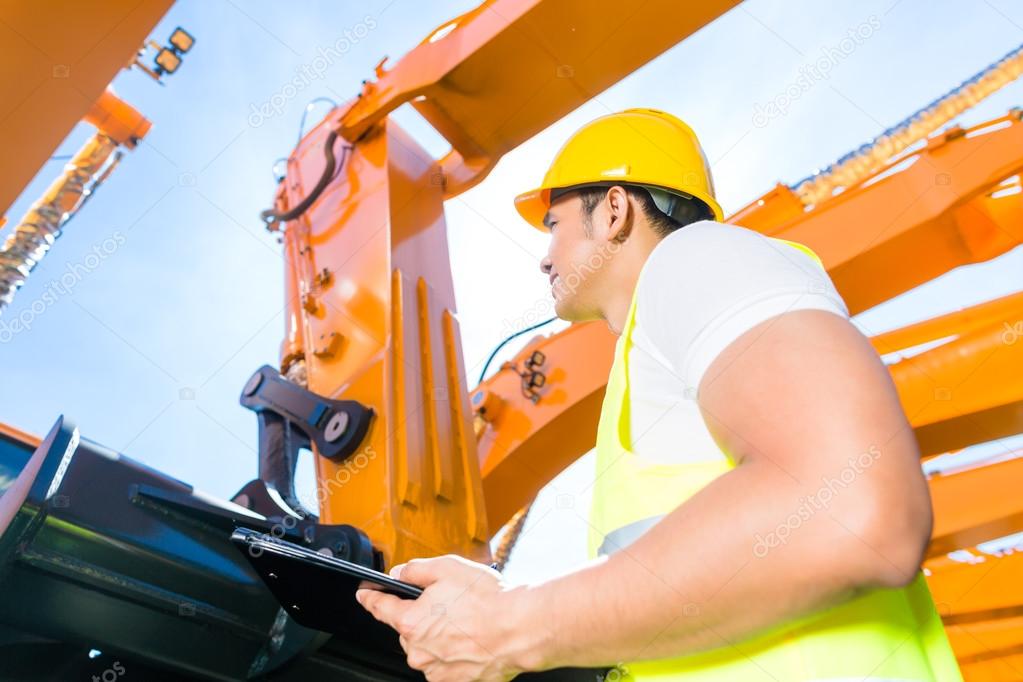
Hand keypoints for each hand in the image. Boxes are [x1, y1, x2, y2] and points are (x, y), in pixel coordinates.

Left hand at [356, 555, 531, 680]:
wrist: (521, 629)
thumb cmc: (488, 601)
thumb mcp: (447, 568)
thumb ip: (415, 570)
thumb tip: (400, 573)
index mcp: (411, 622)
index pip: (378, 608)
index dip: (369, 597)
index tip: (365, 594)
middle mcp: (419, 650)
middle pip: (408, 628)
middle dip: (422, 614)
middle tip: (448, 602)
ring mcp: (436, 669)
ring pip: (427, 646)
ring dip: (439, 633)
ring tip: (466, 620)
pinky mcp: (455, 680)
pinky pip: (444, 662)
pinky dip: (453, 650)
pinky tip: (471, 636)